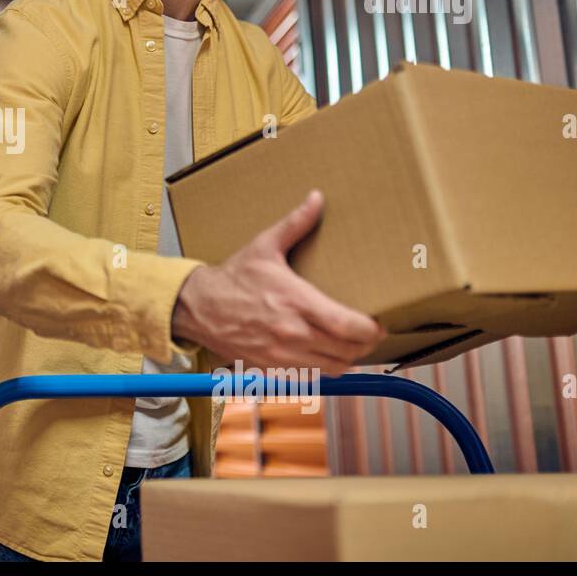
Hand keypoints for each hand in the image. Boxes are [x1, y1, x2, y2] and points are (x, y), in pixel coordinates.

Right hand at [171, 189, 386, 376]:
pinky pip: (311, 376)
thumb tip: (317, 198)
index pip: (348, 327)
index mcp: (295, 302)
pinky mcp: (273, 367)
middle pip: (348, 350)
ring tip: (349, 344)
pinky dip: (323, 368)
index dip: (371, 330)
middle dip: (365, 343)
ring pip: (334, 368)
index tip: (378, 323)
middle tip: (368, 332)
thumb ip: (296, 224)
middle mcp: (292, 332)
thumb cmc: (232, 278)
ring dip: (347, 358)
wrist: (198, 307)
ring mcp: (282, 354)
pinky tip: (323, 352)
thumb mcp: (264, 246)